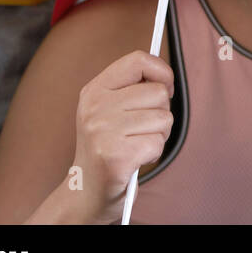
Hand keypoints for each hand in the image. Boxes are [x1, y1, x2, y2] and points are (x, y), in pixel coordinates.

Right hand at [70, 51, 173, 223]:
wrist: (86, 192)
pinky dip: (153, 153)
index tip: (165, 87)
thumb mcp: (108, 110)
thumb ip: (131, 88)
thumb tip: (166, 76)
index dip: (161, 71)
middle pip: (158, 92)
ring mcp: (103, 131)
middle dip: (160, 112)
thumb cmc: (107, 148)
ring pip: (163, 118)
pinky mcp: (116, 156)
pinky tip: (136, 158)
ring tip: (137, 144)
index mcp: (94, 90)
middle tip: (141, 129)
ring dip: (159, 134)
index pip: (137, 60)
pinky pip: (158, 142)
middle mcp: (95, 107)